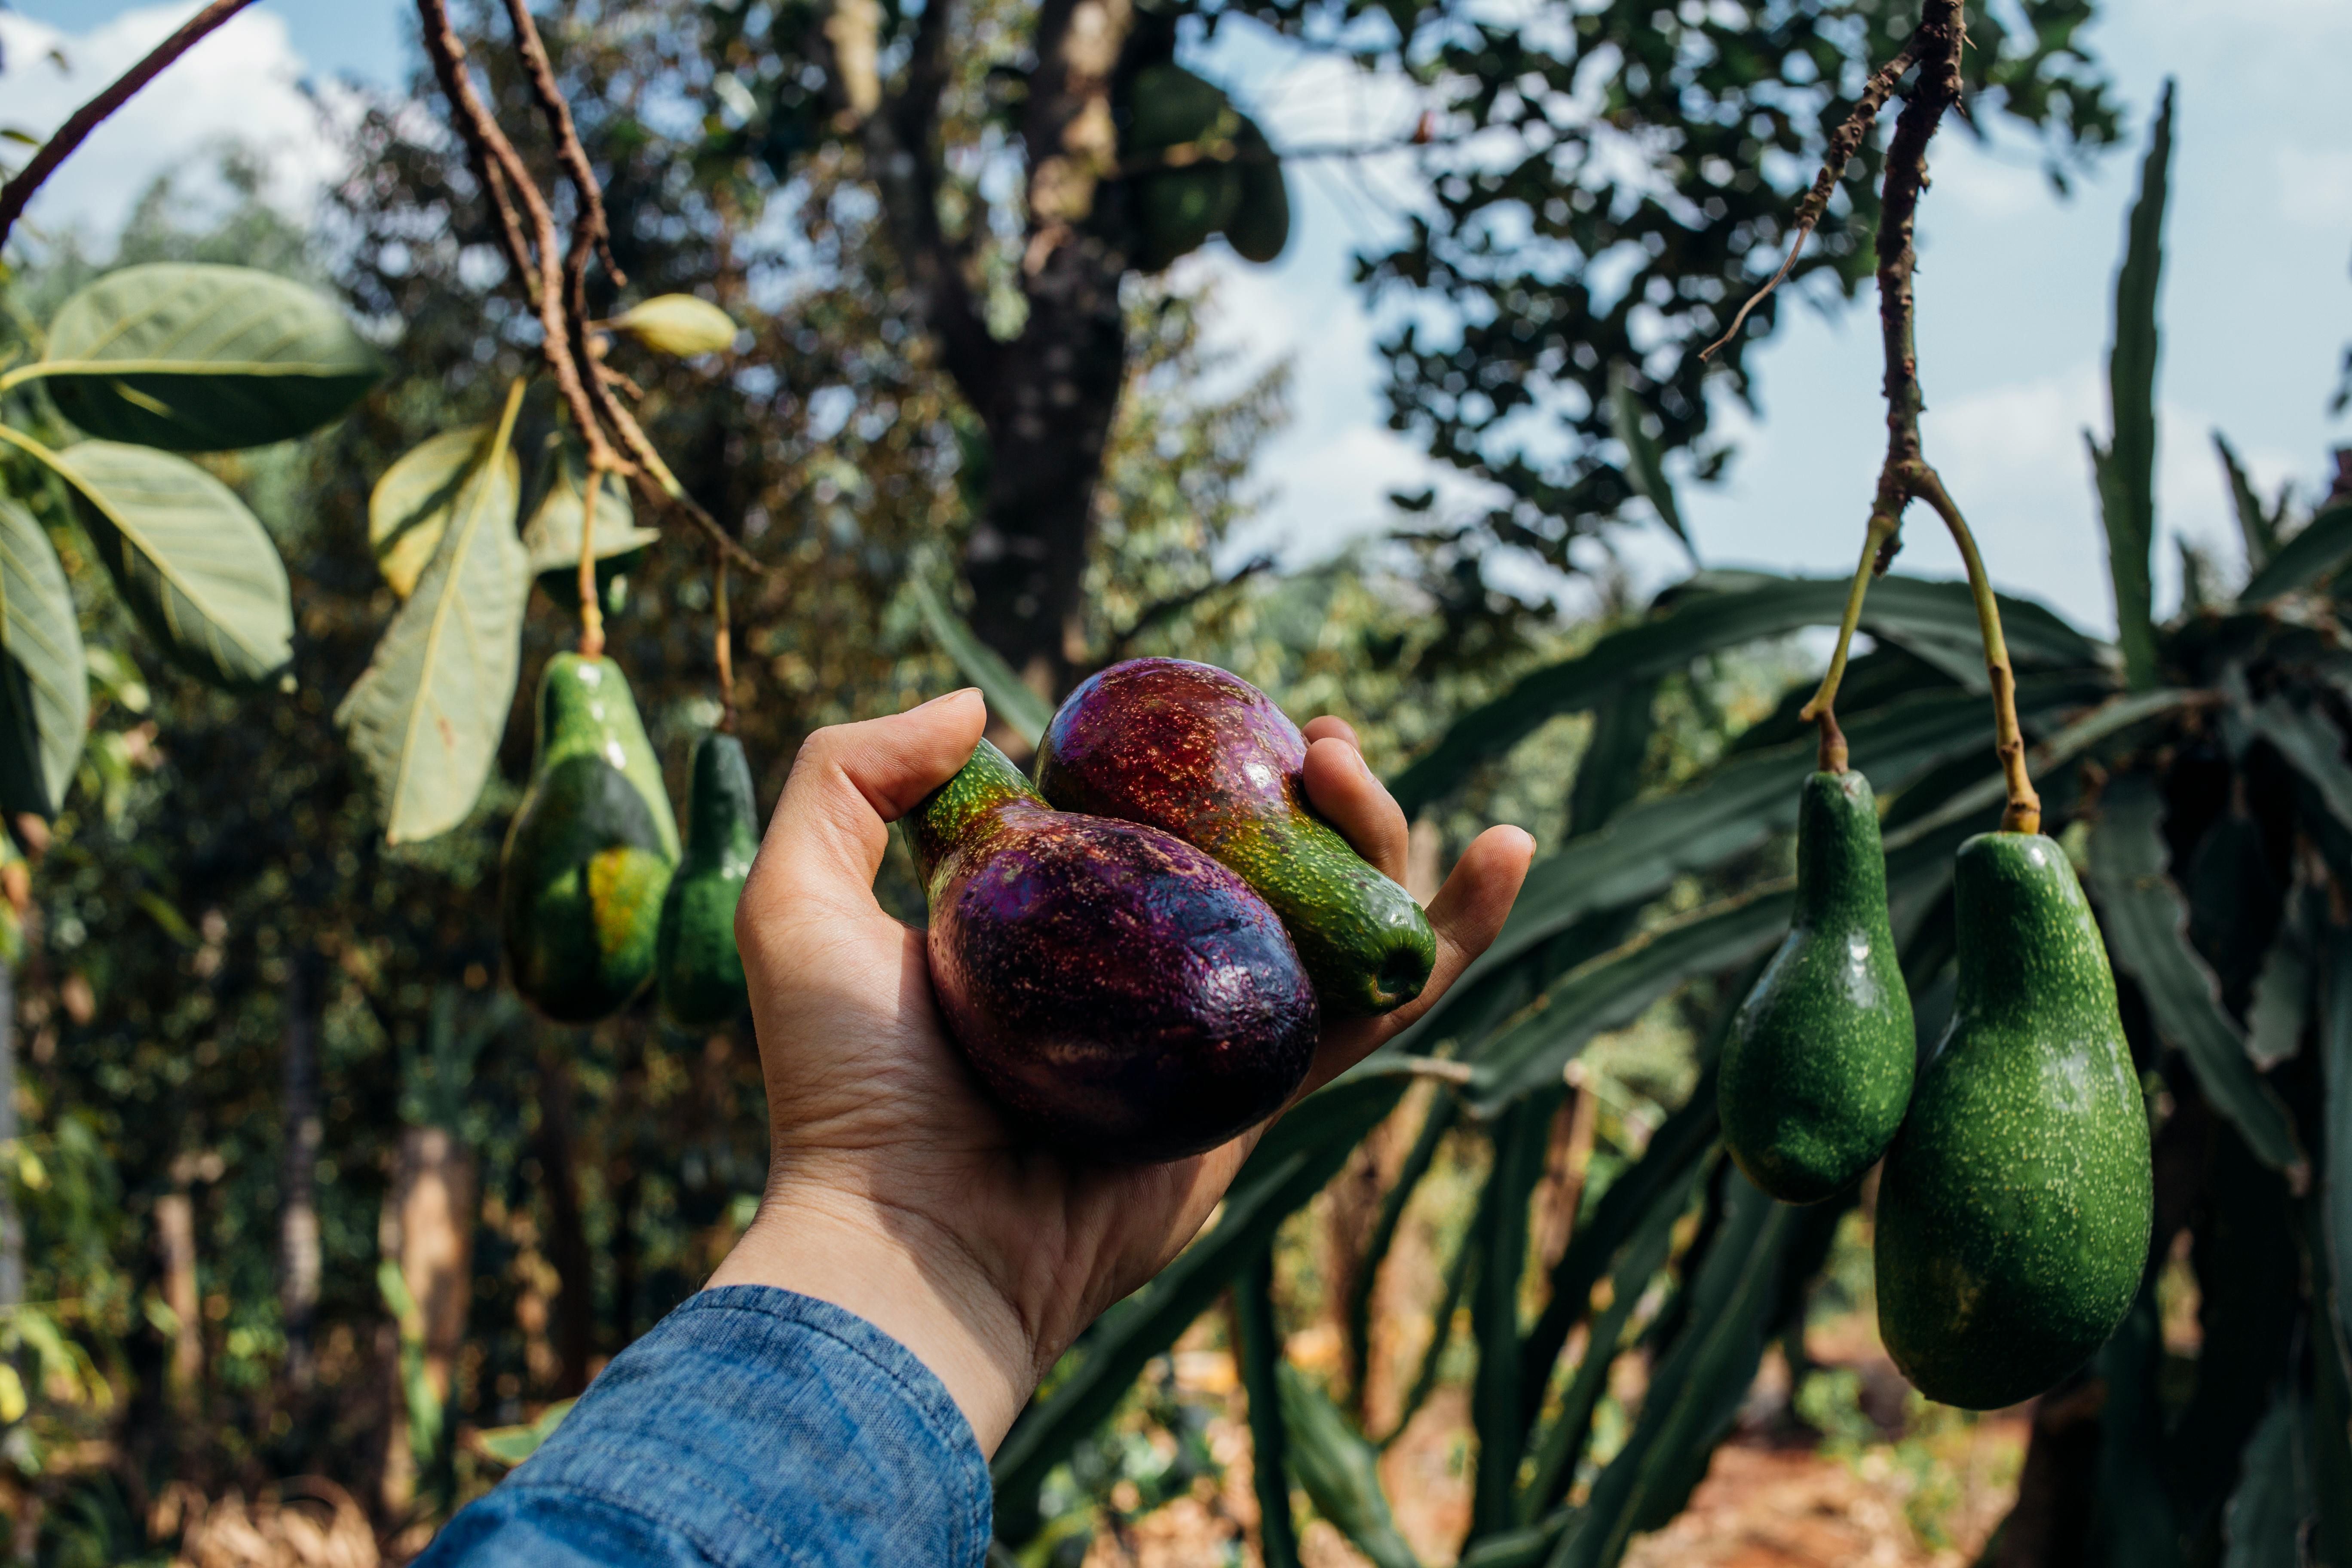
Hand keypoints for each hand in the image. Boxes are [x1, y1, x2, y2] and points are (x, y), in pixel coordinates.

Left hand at [707, 688, 1531, 1450]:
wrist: (910, 1243)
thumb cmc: (848, 1088)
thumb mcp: (798, 903)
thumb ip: (848, 776)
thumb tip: (980, 703)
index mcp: (1055, 923)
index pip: (1151, 815)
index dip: (1202, 756)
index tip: (1221, 709)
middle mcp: (1143, 972)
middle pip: (1260, 857)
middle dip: (1305, 787)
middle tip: (1315, 744)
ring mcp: (1212, 1033)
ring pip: (1333, 919)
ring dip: (1382, 835)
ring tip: (1361, 775)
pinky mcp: (1266, 1094)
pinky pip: (1379, 1008)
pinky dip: (1452, 935)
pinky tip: (1507, 852)